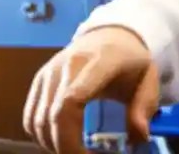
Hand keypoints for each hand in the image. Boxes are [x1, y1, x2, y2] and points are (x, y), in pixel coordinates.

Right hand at [23, 26, 160, 152]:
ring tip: (74, 151)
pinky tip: (60, 141)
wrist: (110, 35)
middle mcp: (68, 64)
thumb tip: (138, 136)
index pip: (72, 100)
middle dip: (64, 147)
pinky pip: (30, 116)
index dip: (72, 136)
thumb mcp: (148, 79)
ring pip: (36, 119)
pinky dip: (41, 135)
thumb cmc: (130, 62)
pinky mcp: (39, 79)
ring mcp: (50, 71)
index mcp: (99, 62)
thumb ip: (144, 107)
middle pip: (52, 115)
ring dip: (51, 143)